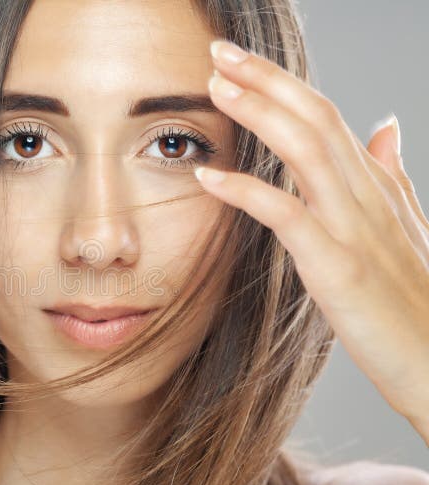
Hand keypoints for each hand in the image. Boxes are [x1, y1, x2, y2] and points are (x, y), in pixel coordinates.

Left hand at [194, 40, 428, 444]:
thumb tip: (385, 126)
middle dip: (266, 79)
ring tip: (215, 88)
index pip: (327, 117)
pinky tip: (207, 177)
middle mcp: (367, 196)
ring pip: (306, 150)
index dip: (285, 84)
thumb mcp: (405, 228)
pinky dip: (245, 191)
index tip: (243, 63)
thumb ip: (389, 175)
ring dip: (257, 113)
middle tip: (219, 51)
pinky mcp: (338, 265)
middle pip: (315, 118)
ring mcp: (354, 228)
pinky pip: (287, 216)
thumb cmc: (416, 302)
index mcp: (375, 186)